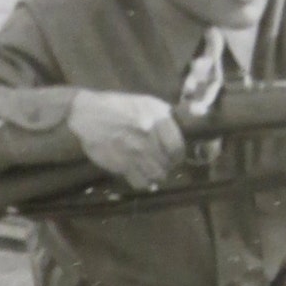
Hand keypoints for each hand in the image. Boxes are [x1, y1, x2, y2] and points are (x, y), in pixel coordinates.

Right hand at [68, 90, 185, 189]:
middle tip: (159, 163)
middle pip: (168, 163)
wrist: (86, 113)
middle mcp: (149, 134)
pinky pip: (140, 182)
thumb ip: (169, 114)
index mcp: (157, 117)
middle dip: (166, 166)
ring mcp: (135, 151)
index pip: (178, 147)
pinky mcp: (121, 164)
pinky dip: (142, 182)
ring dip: (155, 176)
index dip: (177, 156)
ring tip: (150, 170)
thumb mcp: (145, 103)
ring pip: (157, 175)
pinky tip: (138, 175)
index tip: (173, 157)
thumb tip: (198, 114)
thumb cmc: (118, 106)